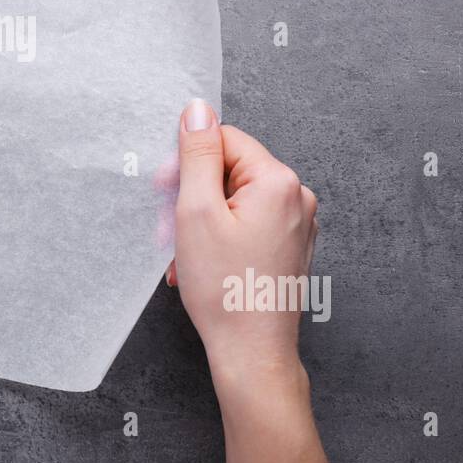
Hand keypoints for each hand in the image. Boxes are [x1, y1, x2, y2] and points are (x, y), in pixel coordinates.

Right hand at [169, 98, 327, 462]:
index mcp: (278, 181)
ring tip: (183, 254)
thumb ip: (196, 155)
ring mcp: (298, 224)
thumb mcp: (196, 212)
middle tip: (169, 229)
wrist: (252, 353)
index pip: (223, 141)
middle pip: (229, 170)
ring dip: (202, 221)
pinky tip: (201, 263)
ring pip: (234, 200)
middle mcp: (297, 197)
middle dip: (192, 196)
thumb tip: (197, 109)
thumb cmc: (225, 290)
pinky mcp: (290, 247)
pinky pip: (248, 223)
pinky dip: (220, 236)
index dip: (187, 163)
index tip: (164, 192)